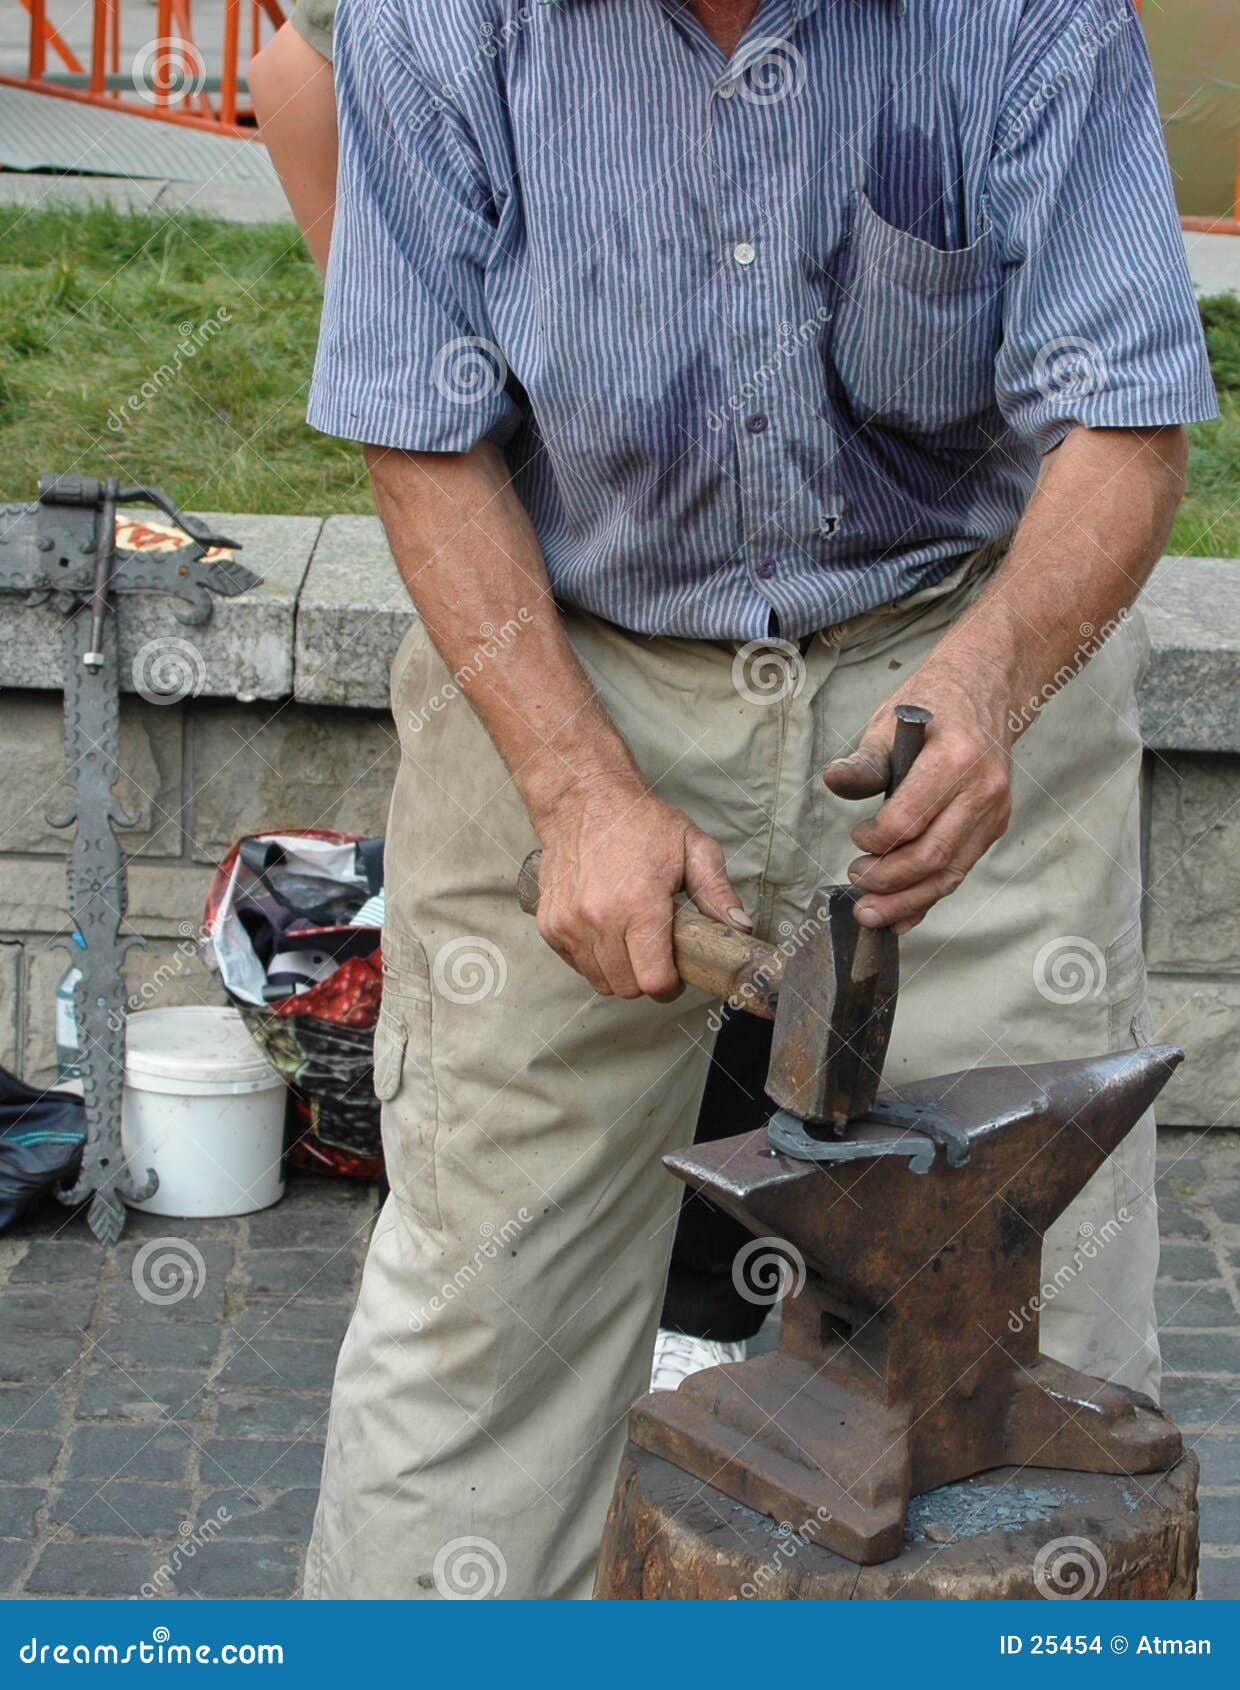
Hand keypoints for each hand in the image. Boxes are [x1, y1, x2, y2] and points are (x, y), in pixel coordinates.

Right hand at [533, 776, 748, 999]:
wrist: (583, 800)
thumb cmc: (639, 822)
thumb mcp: (693, 847)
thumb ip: (717, 892)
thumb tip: (740, 928)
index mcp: (639, 905)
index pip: (653, 982)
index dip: (670, 986)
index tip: (675, 975)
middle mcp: (599, 919)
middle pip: (626, 988)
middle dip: (646, 979)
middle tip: (655, 954)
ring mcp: (569, 924)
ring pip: (599, 980)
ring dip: (618, 971)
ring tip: (630, 941)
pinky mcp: (550, 924)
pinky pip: (576, 964)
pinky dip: (592, 958)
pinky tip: (606, 932)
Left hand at [822, 670, 1012, 934]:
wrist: (986, 692)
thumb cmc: (932, 706)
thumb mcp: (889, 722)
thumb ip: (865, 762)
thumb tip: (834, 782)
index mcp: (956, 759)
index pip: (910, 820)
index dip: (876, 840)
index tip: (857, 837)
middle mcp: (983, 790)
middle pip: (931, 856)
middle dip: (887, 881)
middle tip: (855, 881)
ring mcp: (994, 812)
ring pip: (949, 874)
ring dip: (907, 901)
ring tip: (870, 913)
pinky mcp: (994, 826)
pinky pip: (960, 870)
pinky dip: (928, 896)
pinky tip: (902, 914)